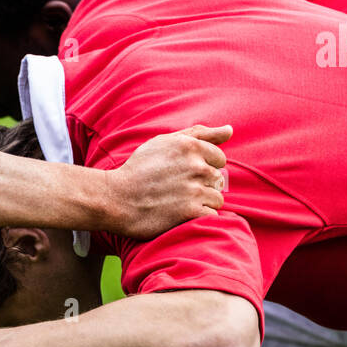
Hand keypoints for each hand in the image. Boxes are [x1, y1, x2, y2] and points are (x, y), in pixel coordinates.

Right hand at [102, 124, 230, 238]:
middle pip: (218, 179)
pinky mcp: (191, 212)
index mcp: (190, 145)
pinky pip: (212, 215)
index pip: (219, 158)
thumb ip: (199, 133)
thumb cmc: (139, 169)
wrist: (116, 199)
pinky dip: (199, 217)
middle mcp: (196, 165)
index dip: (203, 167)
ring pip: (217, 198)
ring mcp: (194, 189)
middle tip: (177, 190)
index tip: (183, 174)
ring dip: (202, 202)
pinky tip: (180, 214)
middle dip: (202, 185)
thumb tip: (230, 129)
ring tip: (178, 202)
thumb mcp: (165, 142)